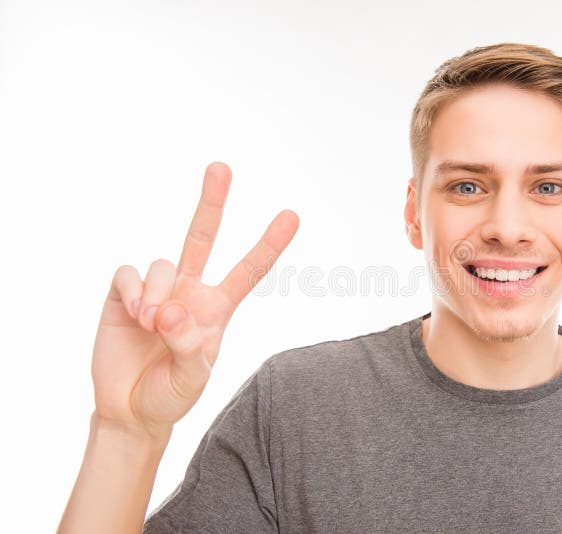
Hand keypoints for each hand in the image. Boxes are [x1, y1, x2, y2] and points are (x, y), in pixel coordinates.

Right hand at [90, 162, 298, 439]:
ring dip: (158, 295)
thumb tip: (170, 311)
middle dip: (212, 202)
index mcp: (216, 309)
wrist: (130, 410)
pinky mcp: (123, 294)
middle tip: (221, 166)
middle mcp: (189, 291)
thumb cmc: (171, 394)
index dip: (269, 244)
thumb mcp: (192, 378)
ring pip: (163, 263)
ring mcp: (156, 290)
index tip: (292, 215)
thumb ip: (188, 346)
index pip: (248, 271)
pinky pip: (129, 272)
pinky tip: (134, 314)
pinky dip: (134, 291)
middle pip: (202, 237)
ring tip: (153, 326)